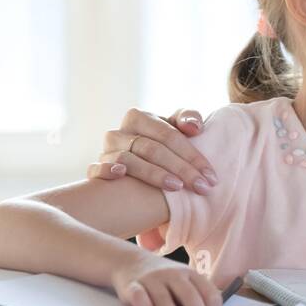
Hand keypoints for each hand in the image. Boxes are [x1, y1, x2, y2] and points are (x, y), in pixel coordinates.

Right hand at [87, 107, 216, 194]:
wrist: (139, 164)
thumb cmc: (162, 144)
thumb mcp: (176, 129)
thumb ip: (188, 118)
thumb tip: (194, 127)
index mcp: (138, 117)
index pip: (169, 135)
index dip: (192, 155)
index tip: (211, 176)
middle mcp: (118, 132)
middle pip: (152, 149)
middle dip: (181, 168)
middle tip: (201, 186)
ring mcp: (105, 151)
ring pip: (128, 160)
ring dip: (153, 174)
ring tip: (176, 187)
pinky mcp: (95, 170)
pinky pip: (96, 169)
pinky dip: (106, 171)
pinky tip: (121, 176)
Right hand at [112, 253, 223, 305]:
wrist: (130, 262)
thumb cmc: (163, 280)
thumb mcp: (183, 283)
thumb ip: (195, 299)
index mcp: (190, 275)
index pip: (208, 292)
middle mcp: (173, 275)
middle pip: (189, 295)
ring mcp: (152, 279)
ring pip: (164, 299)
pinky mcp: (132, 286)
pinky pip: (139, 296)